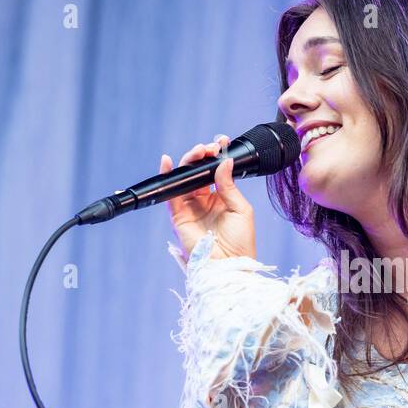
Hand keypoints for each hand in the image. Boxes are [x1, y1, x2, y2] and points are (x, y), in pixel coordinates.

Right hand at [162, 134, 256, 261]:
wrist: (229, 266)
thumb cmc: (240, 243)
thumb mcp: (241, 209)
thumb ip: (229, 185)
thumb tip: (223, 162)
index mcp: (221, 198)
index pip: (215, 171)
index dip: (216, 155)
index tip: (221, 141)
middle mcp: (204, 201)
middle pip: (198, 171)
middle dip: (202, 155)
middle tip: (210, 147)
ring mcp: (191, 207)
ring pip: (185, 178)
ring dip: (189, 161)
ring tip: (198, 151)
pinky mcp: (179, 216)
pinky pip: (170, 194)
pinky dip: (167, 176)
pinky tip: (167, 162)